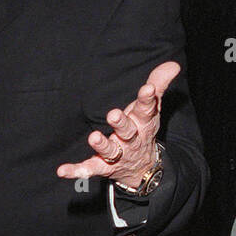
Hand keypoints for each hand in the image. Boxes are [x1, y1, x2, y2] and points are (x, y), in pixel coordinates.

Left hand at [57, 61, 179, 189]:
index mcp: (143, 123)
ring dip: (102, 145)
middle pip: (128, 131)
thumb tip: (173, 65)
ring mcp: (118, 155)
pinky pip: (89, 169)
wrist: (142, 166)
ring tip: (93, 137)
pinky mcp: (103, 167)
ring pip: (110, 151)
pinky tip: (62, 170)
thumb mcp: (152, 107)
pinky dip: (76, 170)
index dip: (147, 99)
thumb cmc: (142, 128)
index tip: (147, 89)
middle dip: (121, 123)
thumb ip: (158, 85)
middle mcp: (131, 139)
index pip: (147, 109)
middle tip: (113, 114)